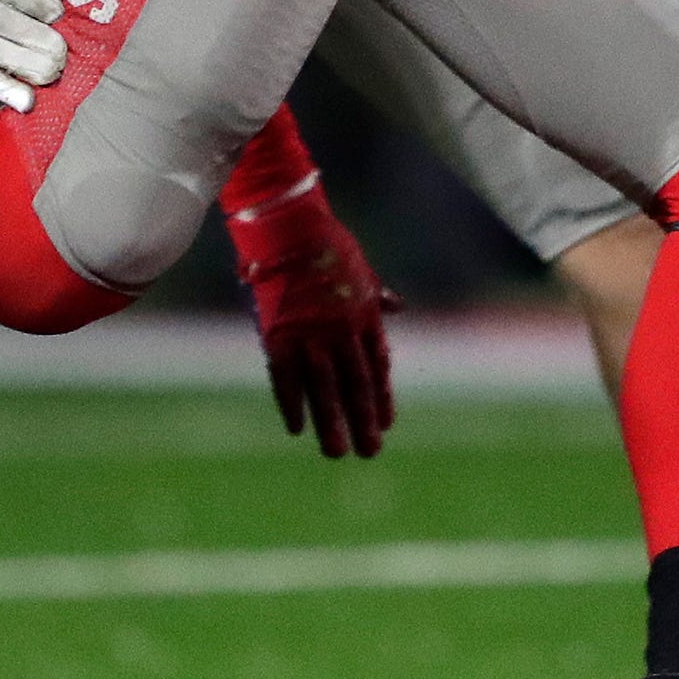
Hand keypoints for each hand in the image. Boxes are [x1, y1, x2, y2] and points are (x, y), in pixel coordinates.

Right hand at [226, 176, 400, 459]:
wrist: (288, 226)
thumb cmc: (326, 242)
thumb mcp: (362, 268)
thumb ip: (378, 293)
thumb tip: (399, 305)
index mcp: (365, 315)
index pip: (378, 367)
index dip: (382, 398)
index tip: (387, 425)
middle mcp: (342, 332)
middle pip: (355, 386)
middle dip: (362, 422)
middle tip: (369, 452)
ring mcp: (311, 336)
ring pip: (324, 390)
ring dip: (331, 424)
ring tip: (336, 452)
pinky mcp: (279, 337)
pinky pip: (286, 380)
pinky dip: (292, 404)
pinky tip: (297, 429)